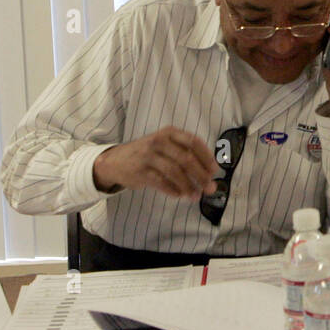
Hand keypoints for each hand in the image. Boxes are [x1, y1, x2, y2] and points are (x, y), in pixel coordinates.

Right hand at [92, 127, 219, 200]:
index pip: (194, 142)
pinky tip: (180, 195)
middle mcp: (159, 141)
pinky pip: (161, 182)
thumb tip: (209, 172)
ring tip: (196, 196)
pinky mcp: (140, 171)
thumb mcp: (165, 145)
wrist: (115, 161)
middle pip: (186, 159)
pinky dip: (173, 190)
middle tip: (210, 187)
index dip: (206, 157)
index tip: (215, 170)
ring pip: (174, 172)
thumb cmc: (148, 154)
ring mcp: (148, 156)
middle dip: (201, 175)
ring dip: (188, 186)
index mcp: (169, 133)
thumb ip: (184, 153)